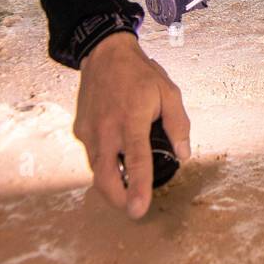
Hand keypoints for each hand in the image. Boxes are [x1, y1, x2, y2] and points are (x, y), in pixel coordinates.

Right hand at [74, 32, 190, 218]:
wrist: (104, 54)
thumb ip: (179, 125)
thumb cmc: (140, 74)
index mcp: (131, 120)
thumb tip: (184, 154)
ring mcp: (89, 131)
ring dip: (111, 184)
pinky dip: (103, 165)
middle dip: (118, 199)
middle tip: (134, 209)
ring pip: (96, 170)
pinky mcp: (80, 130)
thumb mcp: (169, 92)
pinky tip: (117, 160)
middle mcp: (106, 129)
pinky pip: (92, 156)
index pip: (136, 161)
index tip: (139, 210)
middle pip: (105, 177)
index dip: (138, 188)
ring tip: (128, 188)